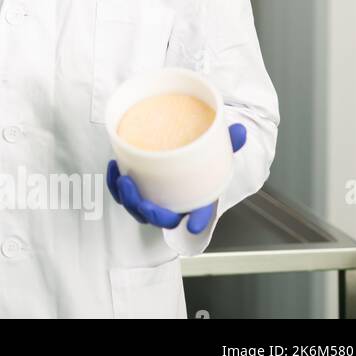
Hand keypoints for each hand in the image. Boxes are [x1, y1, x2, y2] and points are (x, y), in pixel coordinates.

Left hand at [107, 123, 246, 232]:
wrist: (176, 153)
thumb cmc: (197, 158)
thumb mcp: (214, 148)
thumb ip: (227, 141)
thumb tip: (240, 129)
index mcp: (197, 199)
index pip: (200, 214)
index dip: (198, 220)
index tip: (193, 225)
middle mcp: (174, 203)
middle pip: (163, 219)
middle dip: (152, 214)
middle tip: (143, 203)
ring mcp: (152, 200)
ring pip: (137, 210)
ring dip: (128, 199)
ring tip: (123, 180)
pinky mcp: (135, 191)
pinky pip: (121, 195)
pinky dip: (114, 184)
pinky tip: (114, 167)